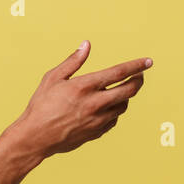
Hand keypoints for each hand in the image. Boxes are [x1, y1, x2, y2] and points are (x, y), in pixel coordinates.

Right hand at [11, 41, 150, 159]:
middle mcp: (94, 103)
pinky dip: (115, 111)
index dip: (136, 66)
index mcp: (84, 86)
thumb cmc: (40, 105)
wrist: (35, 138)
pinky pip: (114, 119)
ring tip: (121, 90)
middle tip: (140, 75)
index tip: (148, 62)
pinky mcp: (96, 132)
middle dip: (138, 80)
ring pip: (123, 106)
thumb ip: (72, 61)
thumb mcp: (52, 78)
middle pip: (128, 90)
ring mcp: (97, 120)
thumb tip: (86, 45)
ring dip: (126, 96)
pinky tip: (108, 107)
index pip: (119, 73)